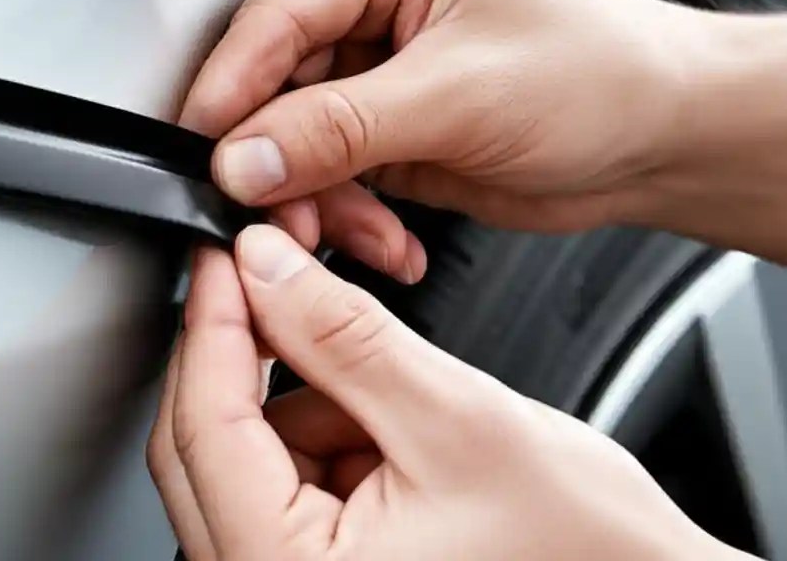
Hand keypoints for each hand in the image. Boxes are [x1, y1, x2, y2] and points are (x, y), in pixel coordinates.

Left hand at [147, 225, 749, 559]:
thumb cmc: (584, 554)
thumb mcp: (456, 419)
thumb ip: (344, 337)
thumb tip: (265, 268)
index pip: (204, 429)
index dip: (213, 324)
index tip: (228, 255)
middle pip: (202, 447)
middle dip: (250, 357)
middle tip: (284, 279)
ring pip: (243, 460)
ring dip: (302, 404)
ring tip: (400, 401)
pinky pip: (281, 486)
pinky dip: (324, 438)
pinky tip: (392, 436)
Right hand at [180, 0, 698, 260]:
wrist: (662, 138)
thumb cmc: (601, 72)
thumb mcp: (460, 95)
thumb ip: (339, 129)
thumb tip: (245, 156)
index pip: (275, 14)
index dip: (233, 91)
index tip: (208, 154)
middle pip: (272, 83)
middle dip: (280, 163)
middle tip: (284, 217)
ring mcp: (369, 65)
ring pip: (289, 140)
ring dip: (317, 201)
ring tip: (354, 234)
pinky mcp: (377, 125)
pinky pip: (323, 176)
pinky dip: (345, 216)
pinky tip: (385, 237)